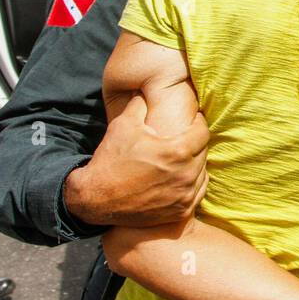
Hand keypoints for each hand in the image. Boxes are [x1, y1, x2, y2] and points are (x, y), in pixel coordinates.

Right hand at [64, 95, 209, 226]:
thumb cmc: (111, 160)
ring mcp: (185, 195)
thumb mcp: (124, 124)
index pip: (202, 132)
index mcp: (177, 152)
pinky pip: (198, 192)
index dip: (197, 122)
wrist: (95, 199)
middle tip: (184, 137)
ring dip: (194, 163)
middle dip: (194, 142)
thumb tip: (145, 88)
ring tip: (181, 157)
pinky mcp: (181, 211)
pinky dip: (192, 183)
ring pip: (202, 172)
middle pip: (203, 152)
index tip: (193, 119)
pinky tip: (180, 176)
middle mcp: (186, 175)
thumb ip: (141, 104)